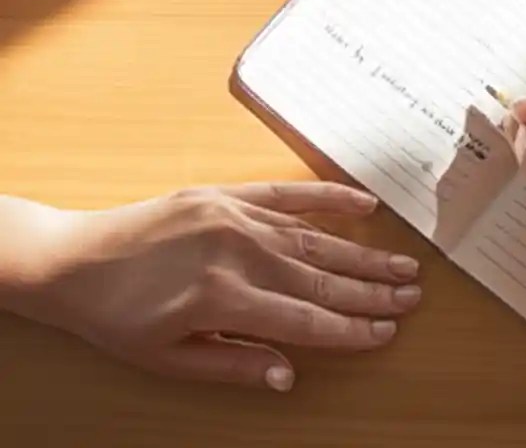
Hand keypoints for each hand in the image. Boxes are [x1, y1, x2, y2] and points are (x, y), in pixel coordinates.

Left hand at [27, 183, 420, 391]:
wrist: (69, 261)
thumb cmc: (116, 319)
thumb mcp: (168, 359)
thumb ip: (233, 363)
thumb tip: (288, 375)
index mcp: (223, 298)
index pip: (307, 320)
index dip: (352, 330)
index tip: (386, 333)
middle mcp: (237, 254)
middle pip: (322, 279)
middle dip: (372, 292)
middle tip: (413, 297)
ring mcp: (234, 218)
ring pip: (315, 239)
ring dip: (362, 255)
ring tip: (403, 266)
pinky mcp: (224, 194)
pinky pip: (287, 194)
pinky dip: (329, 199)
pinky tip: (364, 206)